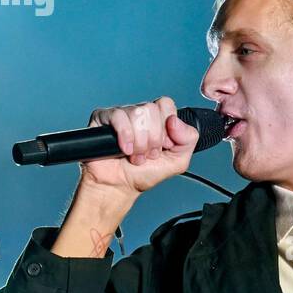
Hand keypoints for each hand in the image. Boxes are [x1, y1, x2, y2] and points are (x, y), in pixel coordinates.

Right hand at [79, 96, 199, 195]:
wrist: (120, 187)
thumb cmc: (145, 173)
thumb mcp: (178, 161)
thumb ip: (188, 139)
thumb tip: (175, 120)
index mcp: (158, 119)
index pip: (166, 104)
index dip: (166, 127)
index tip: (163, 145)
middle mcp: (140, 114)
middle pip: (152, 109)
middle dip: (152, 139)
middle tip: (147, 154)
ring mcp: (122, 115)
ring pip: (137, 113)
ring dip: (139, 142)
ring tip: (135, 155)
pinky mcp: (103, 118)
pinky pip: (118, 116)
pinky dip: (125, 136)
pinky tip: (124, 150)